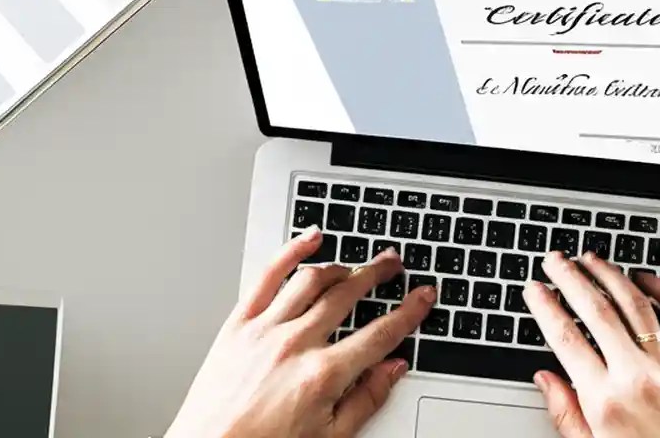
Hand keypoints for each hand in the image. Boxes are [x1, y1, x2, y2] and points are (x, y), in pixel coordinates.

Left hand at [166, 227, 436, 437]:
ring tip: (356, 263)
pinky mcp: (238, 324)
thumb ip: (366, 399)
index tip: (422, 296)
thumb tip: (393, 370)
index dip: (408, 312)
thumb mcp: (329, 437)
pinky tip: (308, 240)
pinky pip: (267, 277)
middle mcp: (295, 345)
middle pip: (348, 296)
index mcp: (322, 375)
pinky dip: (290, 252)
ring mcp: (265, 330)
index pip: (380, 334)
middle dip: (377, 275)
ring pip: (311, 281)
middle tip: (393, 265)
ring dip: (340, 266)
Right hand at [525, 251, 659, 437]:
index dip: (545, 307)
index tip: (535, 289)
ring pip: (635, 304)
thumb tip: (545, 380)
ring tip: (592, 259)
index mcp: (607, 402)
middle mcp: (637, 377)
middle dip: (570, 279)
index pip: (565, 339)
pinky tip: (646, 278)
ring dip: (609, 275)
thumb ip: (568, 416)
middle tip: (556, 261)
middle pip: (596, 311)